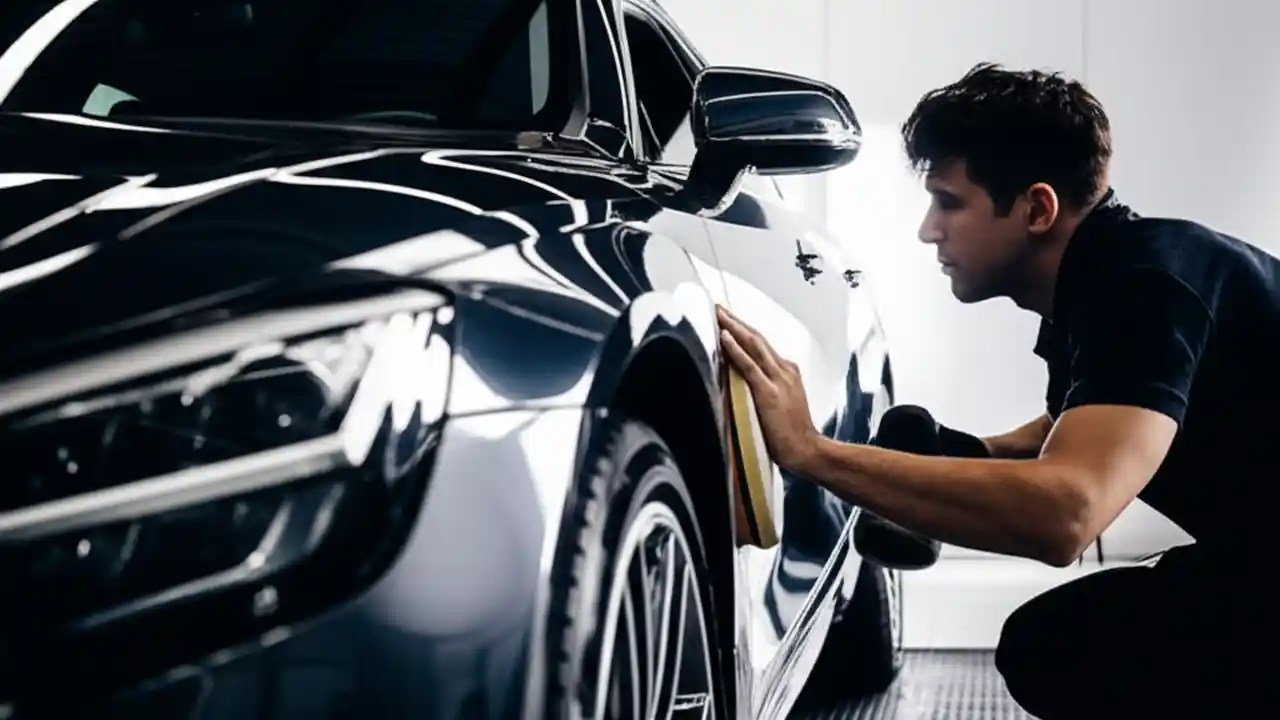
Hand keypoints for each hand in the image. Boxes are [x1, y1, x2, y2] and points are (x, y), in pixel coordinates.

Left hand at [716, 305, 821, 471]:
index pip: (761, 344)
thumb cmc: (793, 432)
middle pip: (756, 338)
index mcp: (787, 371)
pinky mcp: (769, 393)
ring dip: (734, 327)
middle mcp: (784, 370)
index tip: (728, 317)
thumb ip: (769, 386)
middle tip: (717, 306)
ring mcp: (778, 380)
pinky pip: (750, 366)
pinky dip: (736, 350)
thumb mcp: (783, 401)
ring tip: (718, 314)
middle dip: (736, 321)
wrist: (807, 450)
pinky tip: (724, 337)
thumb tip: (744, 379)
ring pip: (753, 345)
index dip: (744, 329)